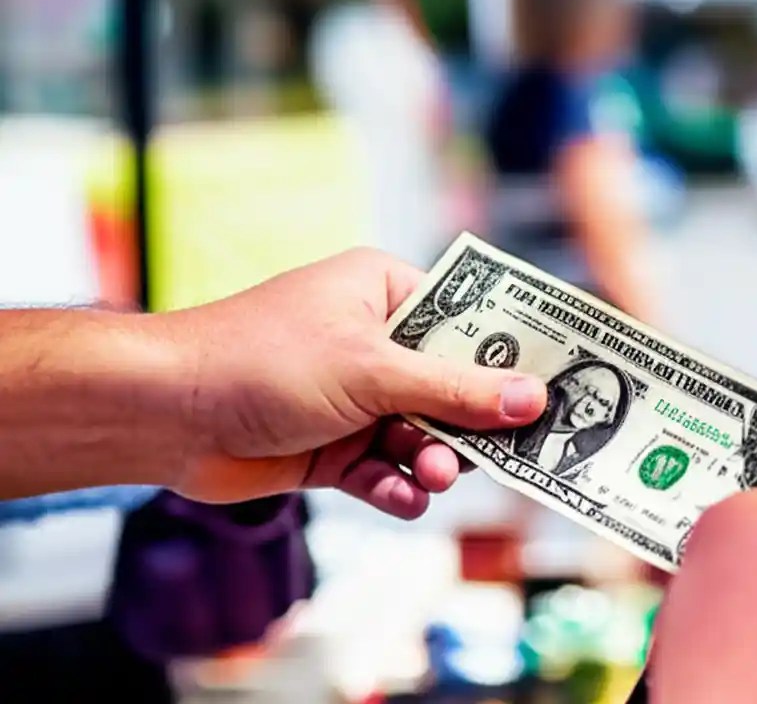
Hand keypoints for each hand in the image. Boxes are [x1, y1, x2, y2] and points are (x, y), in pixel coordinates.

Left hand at [158, 248, 547, 517]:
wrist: (165, 414)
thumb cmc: (263, 361)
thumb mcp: (371, 370)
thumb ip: (456, 390)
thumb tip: (533, 400)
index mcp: (384, 293)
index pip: (468, 321)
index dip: (511, 356)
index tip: (558, 388)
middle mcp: (375, 343)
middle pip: (455, 387)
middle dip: (471, 423)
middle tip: (502, 452)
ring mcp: (355, 398)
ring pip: (424, 436)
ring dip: (434, 460)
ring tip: (435, 475)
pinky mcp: (334, 448)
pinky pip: (386, 471)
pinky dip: (397, 487)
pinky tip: (402, 496)